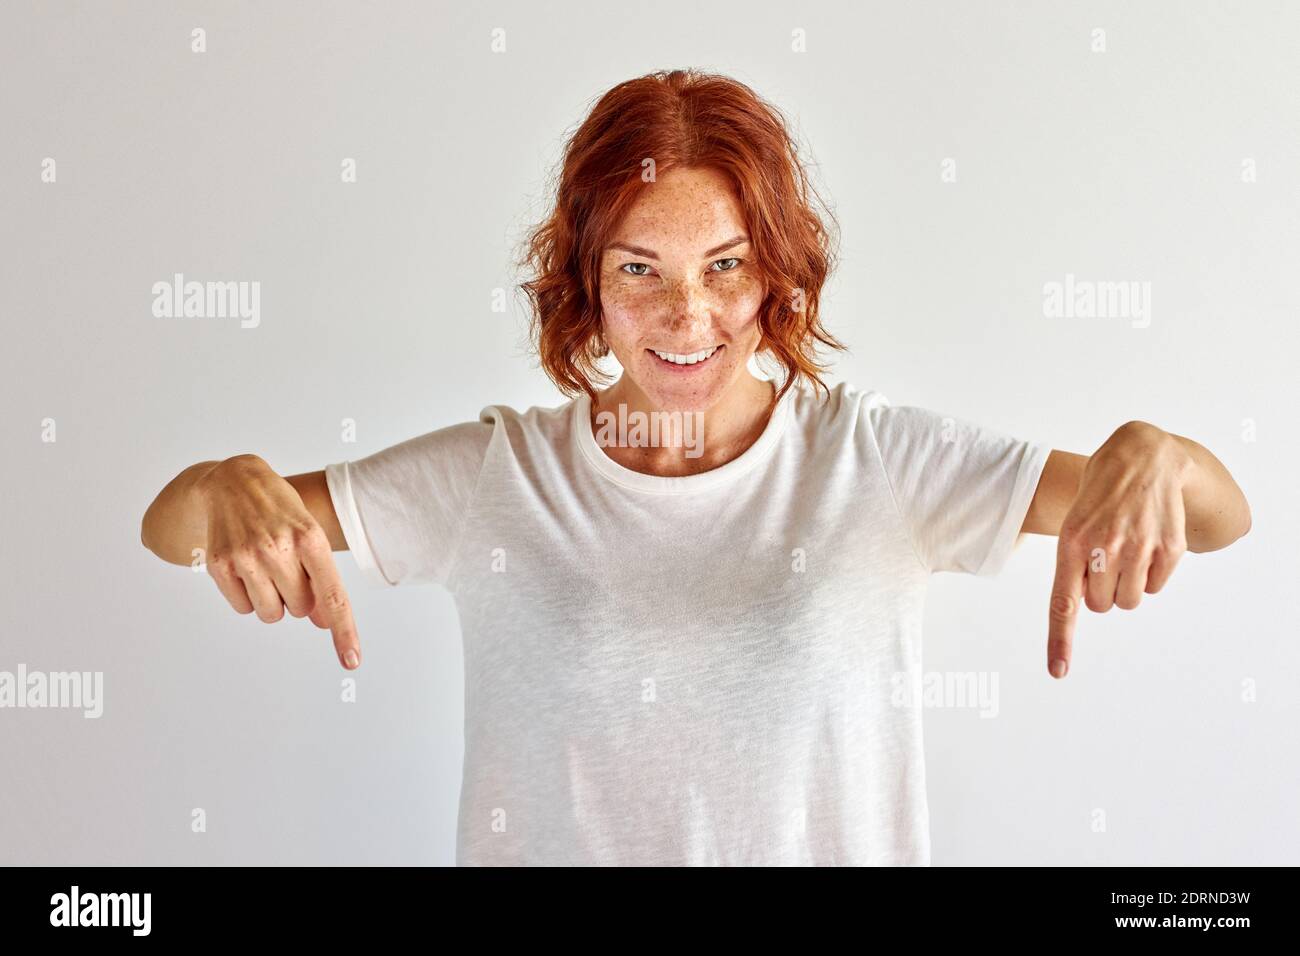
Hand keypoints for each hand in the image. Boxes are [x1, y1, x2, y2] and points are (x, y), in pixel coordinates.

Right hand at [197, 455, 360, 669]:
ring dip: (274, 601)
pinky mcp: (219, 564)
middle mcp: (277, 548)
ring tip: (268, 569)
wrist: (232, 481)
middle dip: (298, 596)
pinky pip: (243, 608)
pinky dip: (248, 596)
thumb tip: (323, 622)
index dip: (344, 631)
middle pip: (300, 609)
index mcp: (310, 538)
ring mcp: (245, 556)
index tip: (352, 661)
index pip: (332, 595)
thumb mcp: (309, 535)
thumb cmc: (280, 512)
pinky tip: (246, 568)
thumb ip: (320, 578)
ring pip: (272, 614)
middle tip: (289, 567)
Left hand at [1047, 422, 1193, 678]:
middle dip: (1103, 591)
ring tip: (1126, 550)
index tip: (1058, 672)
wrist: (1141, 456)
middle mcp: (1104, 547)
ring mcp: (1140, 546)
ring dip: (1128, 585)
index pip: (1064, 602)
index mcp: (1071, 542)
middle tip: (1105, 559)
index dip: (1060, 640)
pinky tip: (1148, 544)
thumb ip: (1074, 568)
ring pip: (1131, 600)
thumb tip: (1086, 605)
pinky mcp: (1169, 546)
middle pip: (1103, 606)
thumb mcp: (1074, 525)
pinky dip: (1153, 574)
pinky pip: (1158, 586)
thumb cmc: (1100, 497)